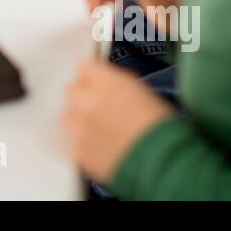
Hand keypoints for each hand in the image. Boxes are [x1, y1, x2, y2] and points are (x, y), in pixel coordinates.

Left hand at [65, 59, 174, 184]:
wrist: (162, 162)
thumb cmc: (160, 127)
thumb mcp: (143, 92)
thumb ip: (118, 83)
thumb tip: (108, 84)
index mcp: (107, 81)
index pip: (84, 68)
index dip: (92, 76)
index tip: (96, 82)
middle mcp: (88, 100)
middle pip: (72, 90)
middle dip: (83, 96)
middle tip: (97, 107)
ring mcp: (80, 126)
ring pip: (68, 115)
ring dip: (79, 118)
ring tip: (98, 129)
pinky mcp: (78, 150)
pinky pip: (72, 140)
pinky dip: (83, 141)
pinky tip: (99, 146)